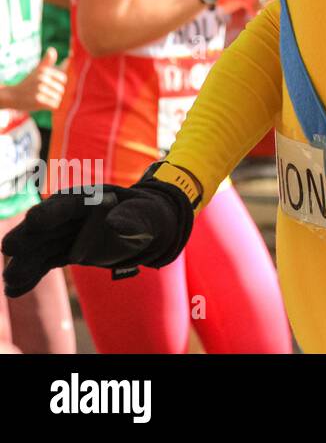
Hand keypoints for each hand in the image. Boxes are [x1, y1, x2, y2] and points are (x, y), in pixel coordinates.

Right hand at [1, 177, 192, 297]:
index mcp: (90, 197)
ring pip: (40, 248)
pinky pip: (45, 264)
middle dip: (27, 236)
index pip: (68, 203)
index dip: (51, 212)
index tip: (34, 220)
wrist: (148, 228)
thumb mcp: (148, 214)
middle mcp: (71, 215)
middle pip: (45, 226)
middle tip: (8, 248)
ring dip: (24, 263)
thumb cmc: (149, 214)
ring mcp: (65, 234)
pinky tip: (15, 290)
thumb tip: (115, 224)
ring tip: (10, 280)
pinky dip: (31, 276)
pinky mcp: (65, 252)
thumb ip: (132, 218)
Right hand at [3, 48, 66, 112]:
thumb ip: (47, 60)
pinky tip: (40, 103)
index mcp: (44, 71)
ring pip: (58, 98)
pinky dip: (49, 106)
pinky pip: (55, 105)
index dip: (56, 83)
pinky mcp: (38, 100)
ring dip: (51, 100)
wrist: (12, 96)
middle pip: (61, 89)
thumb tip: (53, 49)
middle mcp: (42, 79)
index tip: (46, 84)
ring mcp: (40, 90)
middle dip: (53, 93)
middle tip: (40, 92)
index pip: (63, 79)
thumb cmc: (29, 83)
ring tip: (40, 97)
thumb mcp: (37, 70)